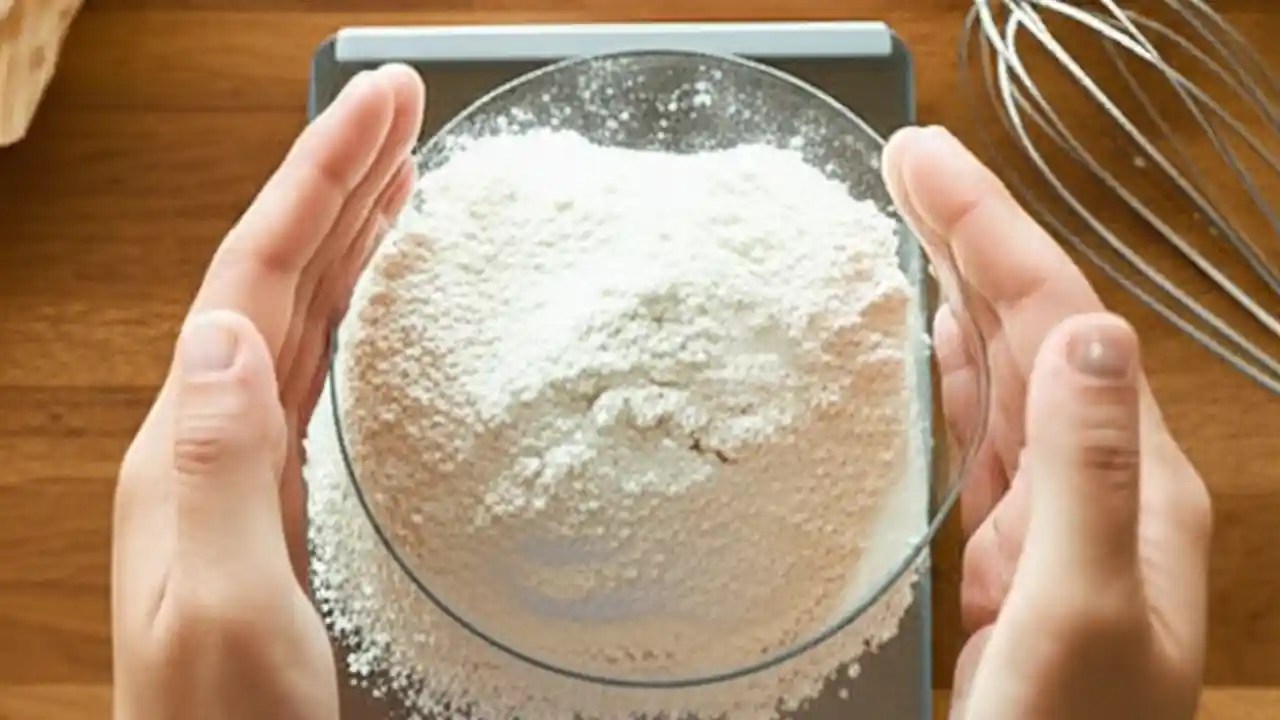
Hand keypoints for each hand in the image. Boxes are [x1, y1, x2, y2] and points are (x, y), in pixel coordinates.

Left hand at [112, 64, 424, 719]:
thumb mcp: (221, 609)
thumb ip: (217, 472)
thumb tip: (224, 332)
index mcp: (189, 450)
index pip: (253, 282)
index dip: (317, 183)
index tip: (377, 106)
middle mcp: (210, 441)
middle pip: (275, 279)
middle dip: (338, 180)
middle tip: (398, 105)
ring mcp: (243, 468)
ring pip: (299, 317)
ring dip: (345, 234)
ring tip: (395, 174)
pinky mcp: (281, 496)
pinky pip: (317, 372)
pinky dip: (351, 310)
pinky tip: (374, 295)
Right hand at [883, 127, 1212, 719]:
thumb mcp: (1086, 614)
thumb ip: (1091, 476)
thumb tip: (1088, 332)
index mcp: (1129, 486)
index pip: (1062, 323)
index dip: (993, 232)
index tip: (925, 161)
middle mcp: (1100, 488)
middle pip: (1034, 331)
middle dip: (972, 238)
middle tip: (907, 163)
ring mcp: (1053, 521)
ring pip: (1005, 375)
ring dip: (960, 290)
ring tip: (919, 222)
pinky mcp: (1008, 553)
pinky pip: (982, 437)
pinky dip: (956, 374)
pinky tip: (938, 341)